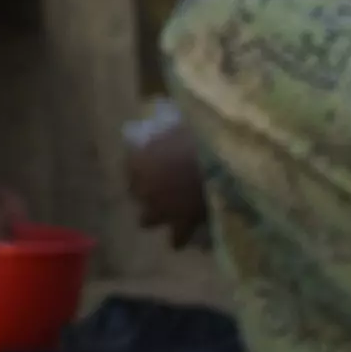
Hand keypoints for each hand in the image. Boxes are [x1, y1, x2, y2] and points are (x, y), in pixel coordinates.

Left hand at [122, 109, 211, 247]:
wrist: (221, 158)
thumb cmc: (200, 134)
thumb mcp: (178, 121)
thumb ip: (166, 123)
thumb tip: (165, 112)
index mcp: (137, 156)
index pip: (129, 165)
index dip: (142, 165)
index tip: (154, 163)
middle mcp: (141, 184)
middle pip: (134, 192)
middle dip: (146, 191)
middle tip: (165, 186)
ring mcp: (159, 207)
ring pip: (146, 219)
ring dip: (157, 215)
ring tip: (172, 212)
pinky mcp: (181, 224)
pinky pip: (176, 238)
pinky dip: (181, 237)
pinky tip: (186, 236)